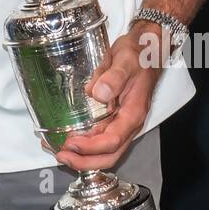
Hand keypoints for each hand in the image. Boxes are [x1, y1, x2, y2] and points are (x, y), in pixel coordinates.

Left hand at [53, 24, 163, 170]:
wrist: (146, 48)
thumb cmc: (139, 55)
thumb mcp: (127, 60)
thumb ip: (114, 77)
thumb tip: (99, 94)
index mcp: (134, 112)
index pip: (113, 140)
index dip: (91, 147)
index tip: (71, 144)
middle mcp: (129, 122)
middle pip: (110, 154)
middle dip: (85, 161)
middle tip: (62, 155)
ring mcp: (122, 121)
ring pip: (106, 150)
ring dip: (84, 156)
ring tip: (62, 152)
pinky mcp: (115, 117)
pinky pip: (102, 138)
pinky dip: (86, 145)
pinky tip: (71, 141)